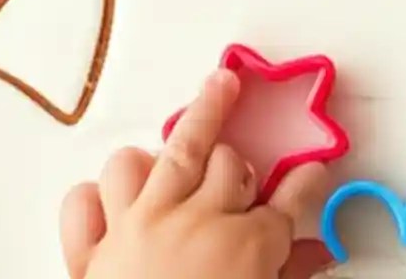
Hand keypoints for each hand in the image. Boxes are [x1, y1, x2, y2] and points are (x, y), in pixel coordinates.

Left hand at [59, 70, 330, 278]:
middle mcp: (193, 221)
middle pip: (227, 161)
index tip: (312, 169)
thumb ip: (291, 274)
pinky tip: (115, 198)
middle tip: (245, 172)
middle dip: (241, 163)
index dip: (306, 180)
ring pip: (156, 157)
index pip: (291, 196)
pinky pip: (86, 201)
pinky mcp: (90, 251)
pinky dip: (97, 198)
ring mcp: (136, 227)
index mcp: (244, 244)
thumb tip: (319, 254)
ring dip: (169, 153)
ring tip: (182, 139)